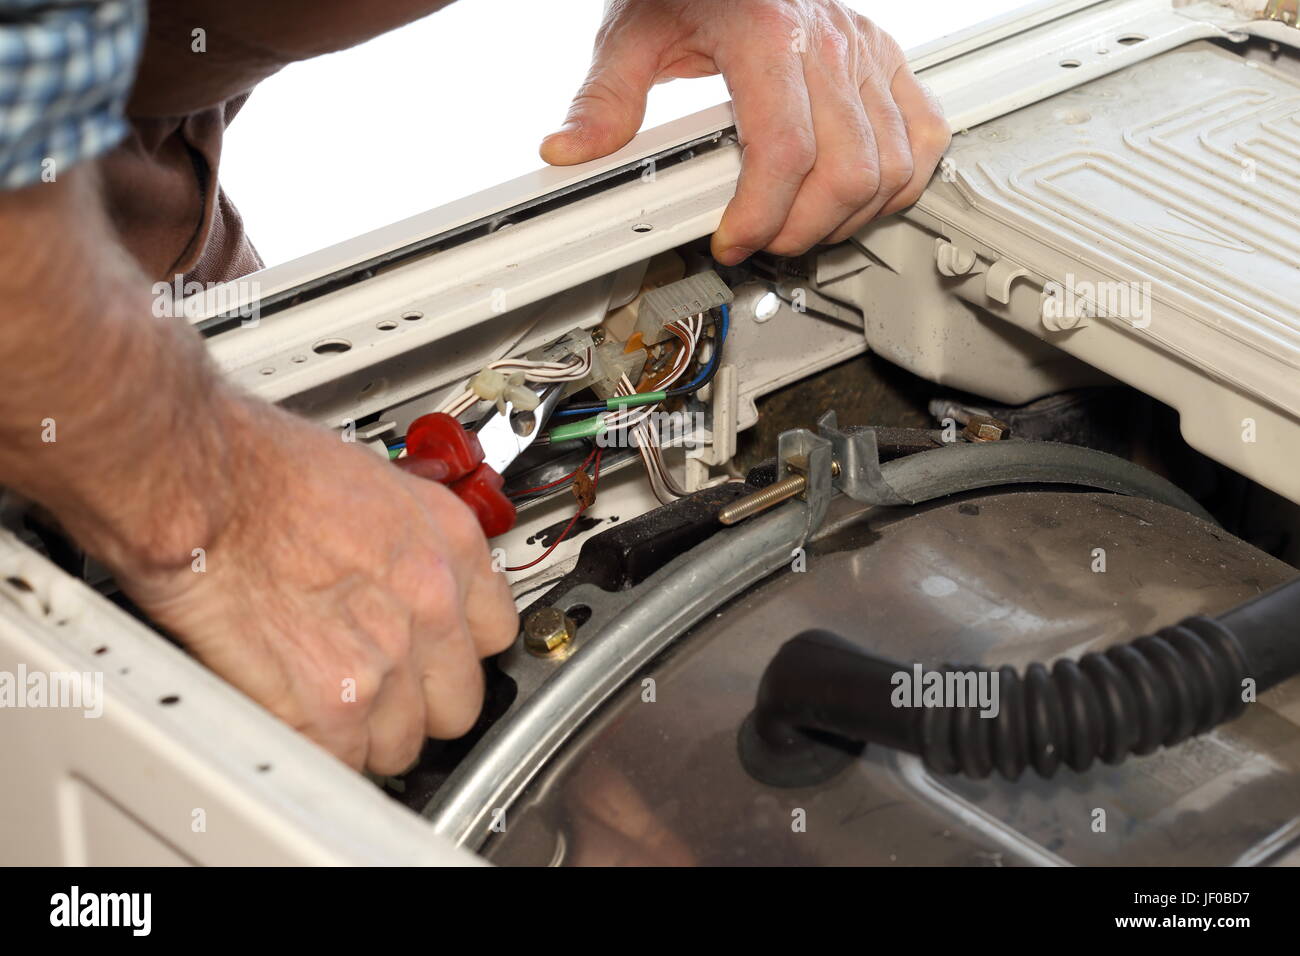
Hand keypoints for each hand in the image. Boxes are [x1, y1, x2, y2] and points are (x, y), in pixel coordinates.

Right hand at [114, 396, 517, 774]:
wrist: (201, 484)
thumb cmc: (259, 466)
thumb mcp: (372, 482)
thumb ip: (403, 541)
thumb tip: (398, 571)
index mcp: (450, 544)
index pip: (498, 631)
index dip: (458, 650)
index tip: (438, 656)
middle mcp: (432, 603)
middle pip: (460, 699)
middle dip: (420, 704)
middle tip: (380, 691)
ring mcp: (387, 659)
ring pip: (404, 743)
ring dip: (367, 735)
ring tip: (325, 707)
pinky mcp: (332, 704)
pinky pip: (346, 762)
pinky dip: (318, 753)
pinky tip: (294, 723)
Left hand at [540, 0, 949, 264]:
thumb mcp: (635, 30)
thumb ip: (604, 97)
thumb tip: (571, 150)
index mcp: (768, 36)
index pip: (784, 154)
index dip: (761, 218)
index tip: (731, 242)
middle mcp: (829, 44)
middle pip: (847, 174)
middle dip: (802, 231)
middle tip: (763, 242)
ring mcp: (866, 53)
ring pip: (892, 167)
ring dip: (850, 218)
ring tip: (802, 228)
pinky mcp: (888, 61)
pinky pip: (926, 135)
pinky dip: (901, 182)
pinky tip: (860, 196)